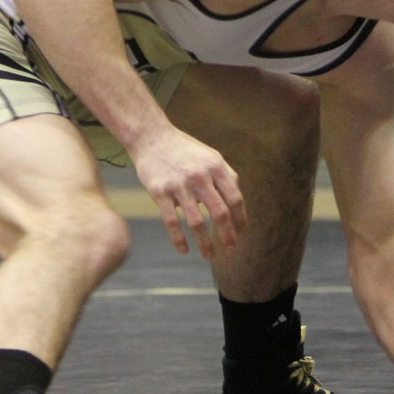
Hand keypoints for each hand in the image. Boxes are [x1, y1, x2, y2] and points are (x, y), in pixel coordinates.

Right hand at [127, 127, 246, 257]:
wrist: (152, 137)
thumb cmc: (185, 150)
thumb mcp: (211, 157)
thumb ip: (225, 177)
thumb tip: (237, 204)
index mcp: (216, 167)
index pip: (235, 199)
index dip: (240, 219)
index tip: (241, 234)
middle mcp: (200, 176)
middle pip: (220, 213)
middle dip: (227, 236)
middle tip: (231, 252)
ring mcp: (179, 185)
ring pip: (196, 222)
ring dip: (205, 243)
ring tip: (209, 256)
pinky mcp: (160, 192)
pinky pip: (172, 221)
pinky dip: (179, 239)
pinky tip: (184, 250)